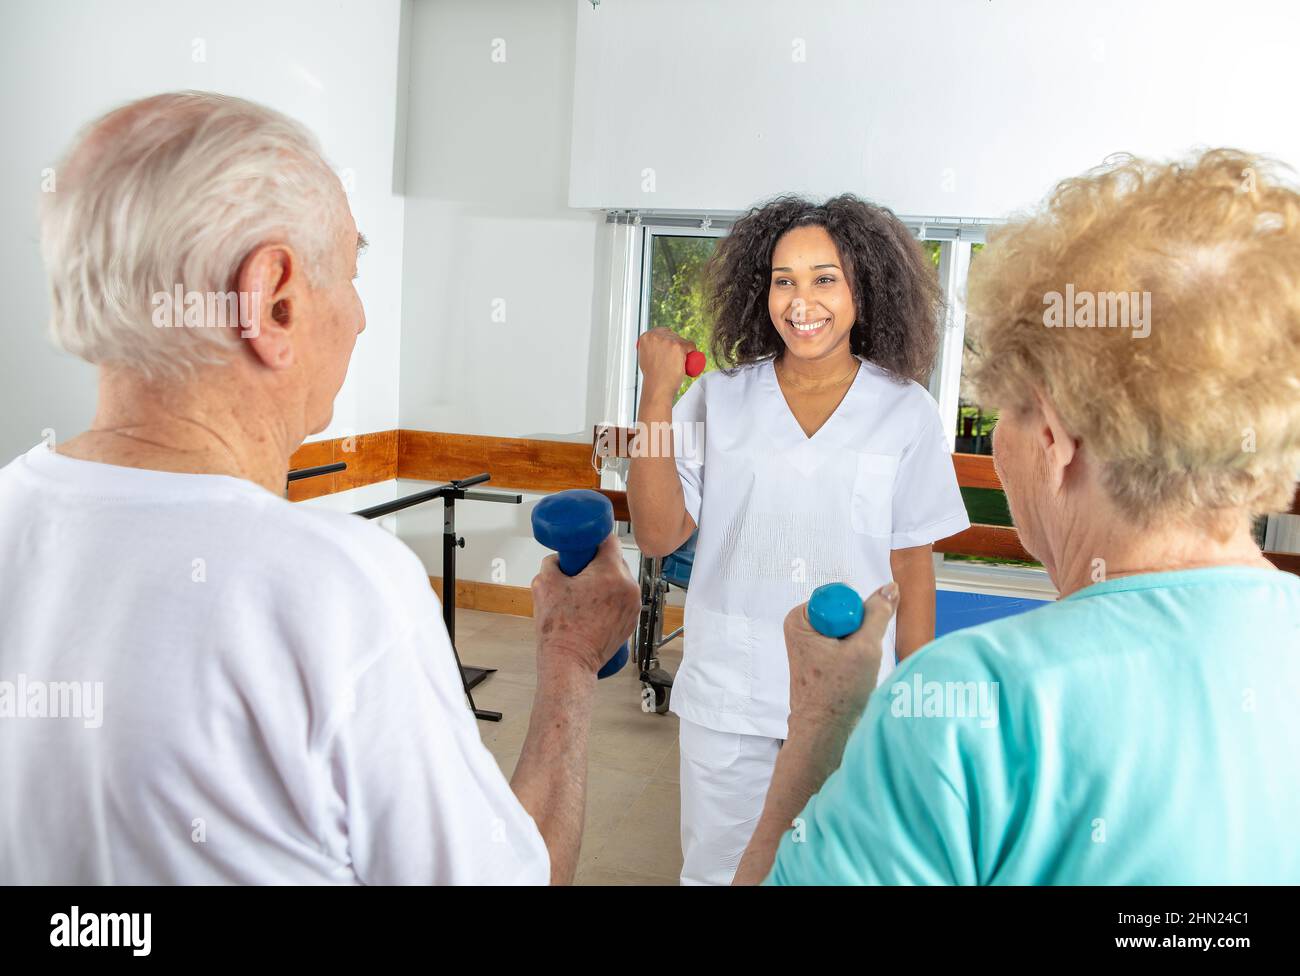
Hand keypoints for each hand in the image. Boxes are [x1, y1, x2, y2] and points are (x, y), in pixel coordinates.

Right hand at [531, 534, 640, 674]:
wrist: (570, 662)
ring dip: (605, 582)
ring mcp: (633, 605)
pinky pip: (623, 599)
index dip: (594, 539)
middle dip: (598, 563)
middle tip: (579, 573)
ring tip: (585, 595)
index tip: (584, 546)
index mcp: (610, 573)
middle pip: (615, 561)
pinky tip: (594, 609)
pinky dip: (611, 599)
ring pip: (620, 581)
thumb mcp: (544, 584)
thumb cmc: (559, 629)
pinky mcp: (632, 620)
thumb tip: (560, 559)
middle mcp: (628, 587)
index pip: (610, 540)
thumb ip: (552, 562)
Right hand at [636, 327, 697, 401]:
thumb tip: (653, 346)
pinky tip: (687, 360)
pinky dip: (692, 352)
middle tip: (676, 359)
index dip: (670, 339)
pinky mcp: (678, 346)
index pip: (663, 332)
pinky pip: (691, 346)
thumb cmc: (652, 377)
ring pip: (682, 341)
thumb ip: (648, 349)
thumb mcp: (645, 358)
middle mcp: (656, 336)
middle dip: (678, 344)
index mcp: (646, 337)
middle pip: (674, 335)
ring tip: (678, 364)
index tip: (672, 349)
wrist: (657, 388)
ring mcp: (668, 341)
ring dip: (685, 350)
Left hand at [783, 582, 899, 734]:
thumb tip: (889, 589)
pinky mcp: (822, 654)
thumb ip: (878, 614)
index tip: (854, 644)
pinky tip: (852, 672)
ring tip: (853, 668)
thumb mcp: (865, 649)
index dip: (858, 620)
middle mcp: (802, 626)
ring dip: (860, 647)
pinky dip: (856, 655)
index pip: (843, 600)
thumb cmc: (836, 695)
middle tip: (855, 659)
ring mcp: (811, 641)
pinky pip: (847, 643)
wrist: (825, 730)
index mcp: (800, 618)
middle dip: (859, 634)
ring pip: (850, 630)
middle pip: (847, 613)